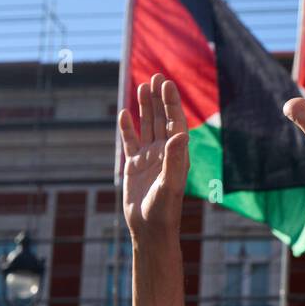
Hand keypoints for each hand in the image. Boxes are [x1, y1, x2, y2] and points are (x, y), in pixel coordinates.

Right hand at [119, 74, 189, 239]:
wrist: (149, 228)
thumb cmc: (164, 210)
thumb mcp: (170, 184)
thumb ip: (174, 159)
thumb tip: (181, 134)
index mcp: (177, 155)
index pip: (176, 123)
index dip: (172, 103)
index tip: (167, 84)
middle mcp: (164, 153)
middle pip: (162, 120)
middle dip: (159, 99)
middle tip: (155, 76)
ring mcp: (149, 158)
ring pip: (147, 127)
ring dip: (145, 108)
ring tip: (142, 86)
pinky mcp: (134, 166)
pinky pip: (130, 142)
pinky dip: (127, 128)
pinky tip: (123, 113)